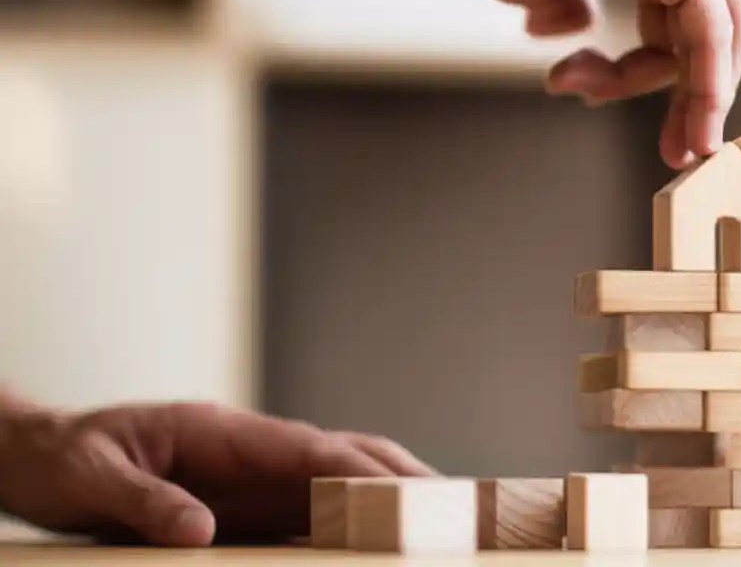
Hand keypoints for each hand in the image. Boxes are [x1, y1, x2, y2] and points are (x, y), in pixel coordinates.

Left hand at [0, 402, 432, 545]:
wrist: (45, 455)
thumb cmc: (67, 455)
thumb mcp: (90, 476)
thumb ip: (145, 501)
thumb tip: (201, 532)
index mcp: (223, 431)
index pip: (311, 448)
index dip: (362, 472)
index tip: (406, 494)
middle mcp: (253, 450)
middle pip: (348, 453)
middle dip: (403, 476)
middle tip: (453, 508)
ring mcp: (257, 477)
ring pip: (342, 478)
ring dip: (391, 497)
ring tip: (435, 529)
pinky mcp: (249, 503)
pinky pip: (313, 513)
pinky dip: (355, 525)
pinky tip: (377, 550)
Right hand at [411, 0, 740, 167]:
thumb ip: (566, 8)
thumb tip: (573, 28)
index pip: (691, 22)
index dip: (682, 82)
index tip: (667, 135)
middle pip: (717, 30)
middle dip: (699, 97)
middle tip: (678, 152)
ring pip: (719, 33)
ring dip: (692, 98)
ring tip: (629, 120)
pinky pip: (710, 27)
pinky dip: (706, 80)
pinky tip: (693, 121)